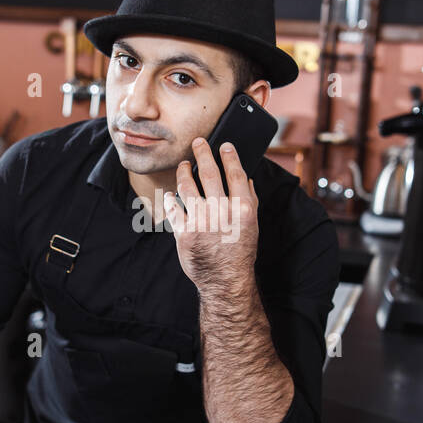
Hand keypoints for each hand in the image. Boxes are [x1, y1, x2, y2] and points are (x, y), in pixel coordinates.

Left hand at [165, 138, 258, 289]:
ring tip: (183, 165)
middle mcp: (221, 211)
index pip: (235, 174)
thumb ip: (250, 200)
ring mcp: (201, 221)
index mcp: (242, 208)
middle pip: (210, 173)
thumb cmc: (240, 252)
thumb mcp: (253, 225)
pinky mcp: (184, 232)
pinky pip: (173, 208)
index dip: (229, 156)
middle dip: (203, 153)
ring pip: (187, 186)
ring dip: (184, 171)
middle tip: (198, 142)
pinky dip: (170, 198)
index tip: (224, 145)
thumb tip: (246, 178)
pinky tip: (170, 194)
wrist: (225, 279)